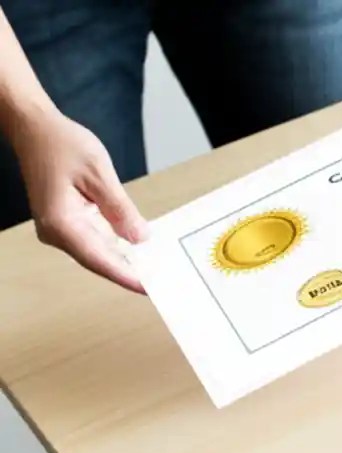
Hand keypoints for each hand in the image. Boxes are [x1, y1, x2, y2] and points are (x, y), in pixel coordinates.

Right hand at [12, 110, 148, 292]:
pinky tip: (136, 252)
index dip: (126, 277)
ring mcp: (56, 229)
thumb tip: (139, 239)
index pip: (99, 260)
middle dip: (128, 273)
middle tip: (161, 283)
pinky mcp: (63, 223)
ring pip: (95, 253)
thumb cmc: (62, 144)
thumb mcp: (99, 173)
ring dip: (123, 262)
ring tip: (155, 271)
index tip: (150, 288)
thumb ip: (120, 208)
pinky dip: (114, 248)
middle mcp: (54, 232)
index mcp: (61, 222)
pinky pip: (91, 241)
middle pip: (97, 261)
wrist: (34, 129)